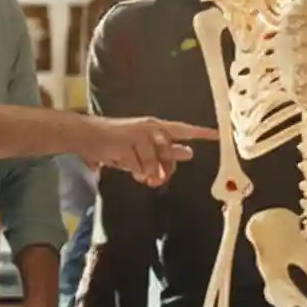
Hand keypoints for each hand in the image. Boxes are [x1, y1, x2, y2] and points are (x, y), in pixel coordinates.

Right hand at [80, 116, 216, 185]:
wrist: (86, 135)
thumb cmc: (114, 142)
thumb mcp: (142, 148)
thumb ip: (165, 152)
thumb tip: (189, 153)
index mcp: (156, 127)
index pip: (183, 130)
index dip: (202, 133)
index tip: (219, 135)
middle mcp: (151, 128)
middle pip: (169, 156)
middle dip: (163, 171)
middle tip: (153, 179)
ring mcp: (139, 135)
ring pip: (153, 166)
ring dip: (143, 173)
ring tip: (132, 168)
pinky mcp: (127, 144)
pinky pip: (138, 168)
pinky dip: (131, 171)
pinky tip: (121, 162)